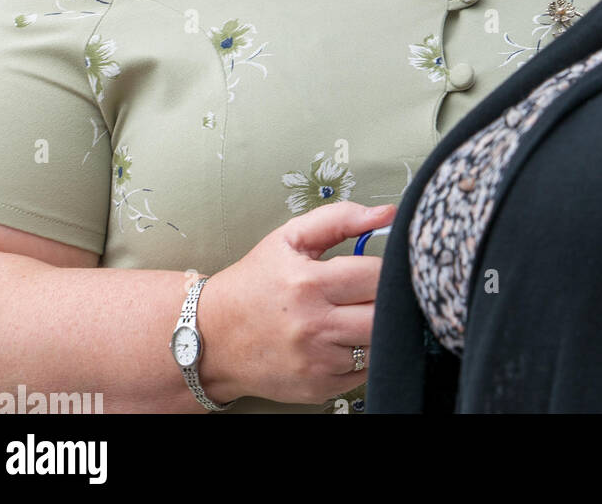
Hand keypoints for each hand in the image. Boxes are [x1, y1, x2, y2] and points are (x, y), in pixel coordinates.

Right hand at [196, 201, 395, 405]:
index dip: (386, 267)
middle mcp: (313, 326)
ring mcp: (317, 362)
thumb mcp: (290, 238)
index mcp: (308, 283)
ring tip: (358, 313)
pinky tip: (344, 338)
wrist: (213, 338)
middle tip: (372, 292)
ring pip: (378, 345)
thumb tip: (387, 214)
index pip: (375, 275)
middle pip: (383, 315)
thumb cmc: (254, 283)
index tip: (379, 266)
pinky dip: (364, 354)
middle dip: (387, 300)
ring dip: (377, 328)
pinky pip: (365, 371)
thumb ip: (341, 218)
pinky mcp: (319, 388)